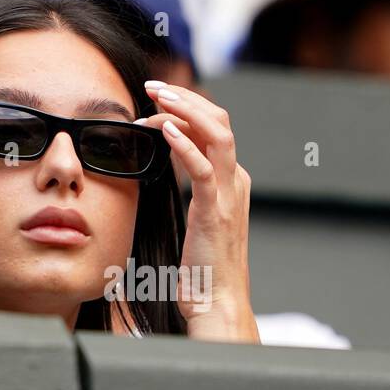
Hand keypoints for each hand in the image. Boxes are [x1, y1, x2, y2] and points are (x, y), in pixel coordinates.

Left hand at [138, 80, 258, 342]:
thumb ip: (189, 185)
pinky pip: (203, 171)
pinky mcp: (215, 213)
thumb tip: (165, 159)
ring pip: (217, 136)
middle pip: (219, 121)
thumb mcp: (197, 215)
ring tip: (158, 97)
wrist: (217, 302)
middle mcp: (236, 181)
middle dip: (186, 98)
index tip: (154, 99)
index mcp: (232, 180)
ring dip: (186, 111)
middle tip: (153, 86)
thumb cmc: (201, 265)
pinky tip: (165, 133)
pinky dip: (185, 146)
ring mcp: (229, 196)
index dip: (186, 107)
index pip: (214, 126)